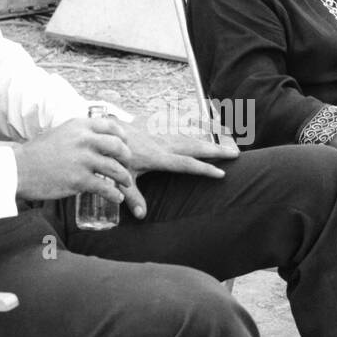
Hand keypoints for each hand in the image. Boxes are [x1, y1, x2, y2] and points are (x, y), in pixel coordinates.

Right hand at [11, 117, 134, 204]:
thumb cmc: (37, 153)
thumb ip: (78, 134)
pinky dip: (114, 194)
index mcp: (79, 126)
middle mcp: (83, 140)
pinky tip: (117, 197)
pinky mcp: (79, 180)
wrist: (19, 169)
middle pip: (118, 146)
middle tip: (127, 165)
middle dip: (127, 157)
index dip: (123, 136)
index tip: (125, 144)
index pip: (111, 126)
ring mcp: (82, 160)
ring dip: (125, 177)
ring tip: (126, 184)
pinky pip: (105, 187)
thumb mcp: (60, 133)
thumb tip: (95, 138)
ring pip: (115, 168)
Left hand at [115, 118, 237, 217]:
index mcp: (158, 158)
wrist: (101, 129)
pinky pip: (179, 120)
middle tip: (235, 153)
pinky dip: (195, 120)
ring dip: (210, 134)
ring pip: (190, 131)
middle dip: (216, 149)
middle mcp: (162, 143)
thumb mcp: (120, 178)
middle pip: (195, 146)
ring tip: (228, 136)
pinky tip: (206, 120)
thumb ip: (132, 196)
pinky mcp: (155, 124)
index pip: (186, 165)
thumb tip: (141, 216)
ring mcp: (160, 131)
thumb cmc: (110, 155)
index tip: (221, 173)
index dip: (204, 169)